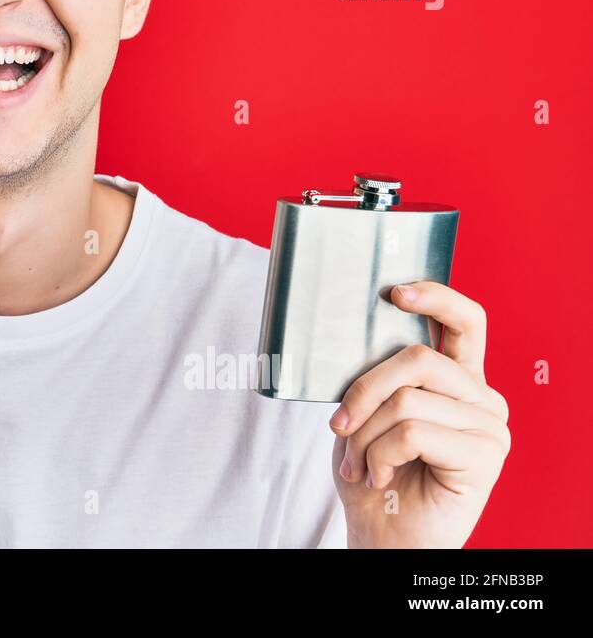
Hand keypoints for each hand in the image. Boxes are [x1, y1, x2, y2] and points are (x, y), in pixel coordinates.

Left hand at [329, 281, 509, 547]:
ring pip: (408, 400)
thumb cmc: (373, 472)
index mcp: (457, 379)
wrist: (384, 535)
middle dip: (363, 391)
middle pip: (417, 360)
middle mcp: (481, 397)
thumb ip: (377, 375)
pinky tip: (377, 476)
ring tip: (357, 462)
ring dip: (365, 435)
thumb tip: (351, 332)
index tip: (395, 292)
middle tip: (338, 425)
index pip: (465, 321)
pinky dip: (379, 455)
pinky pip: (414, 433)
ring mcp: (488, 426)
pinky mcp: (485, 455)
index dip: (435, 297)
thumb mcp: (366, 413)